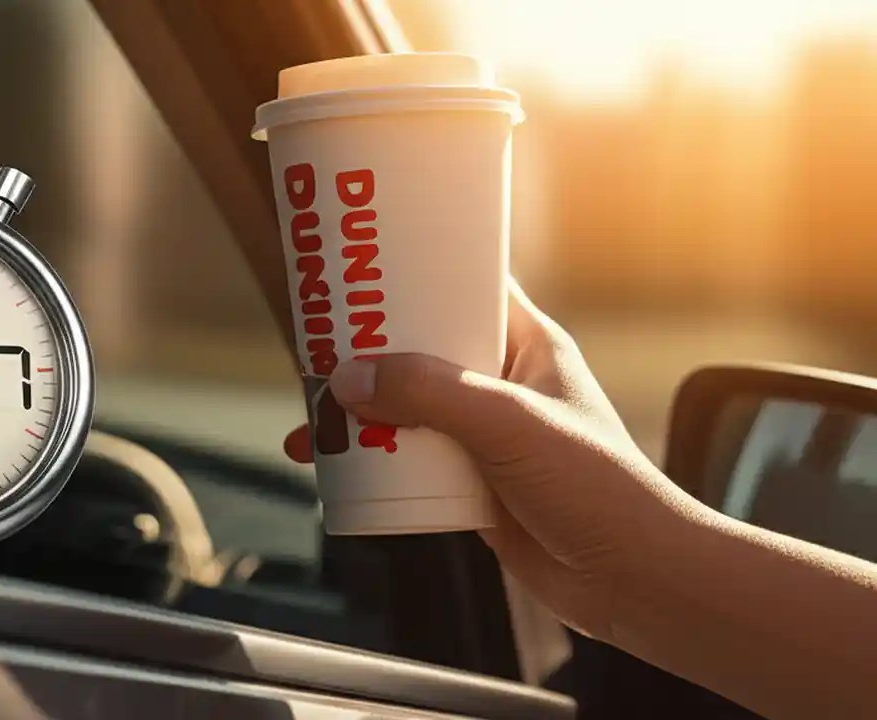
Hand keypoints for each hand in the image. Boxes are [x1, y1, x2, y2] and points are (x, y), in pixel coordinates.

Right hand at [284, 282, 708, 638]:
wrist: (631, 580)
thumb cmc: (599, 487)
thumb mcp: (510, 423)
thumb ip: (430, 394)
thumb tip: (347, 379)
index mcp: (526, 344)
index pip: (465, 285)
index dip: (414, 269)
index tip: (360, 264)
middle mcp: (499, 383)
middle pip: (419, 348)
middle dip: (366, 350)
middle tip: (314, 345)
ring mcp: (482, 435)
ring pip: (404, 408)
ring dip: (358, 412)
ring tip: (310, 418)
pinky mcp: (468, 483)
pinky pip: (406, 460)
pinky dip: (367, 460)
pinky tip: (331, 467)